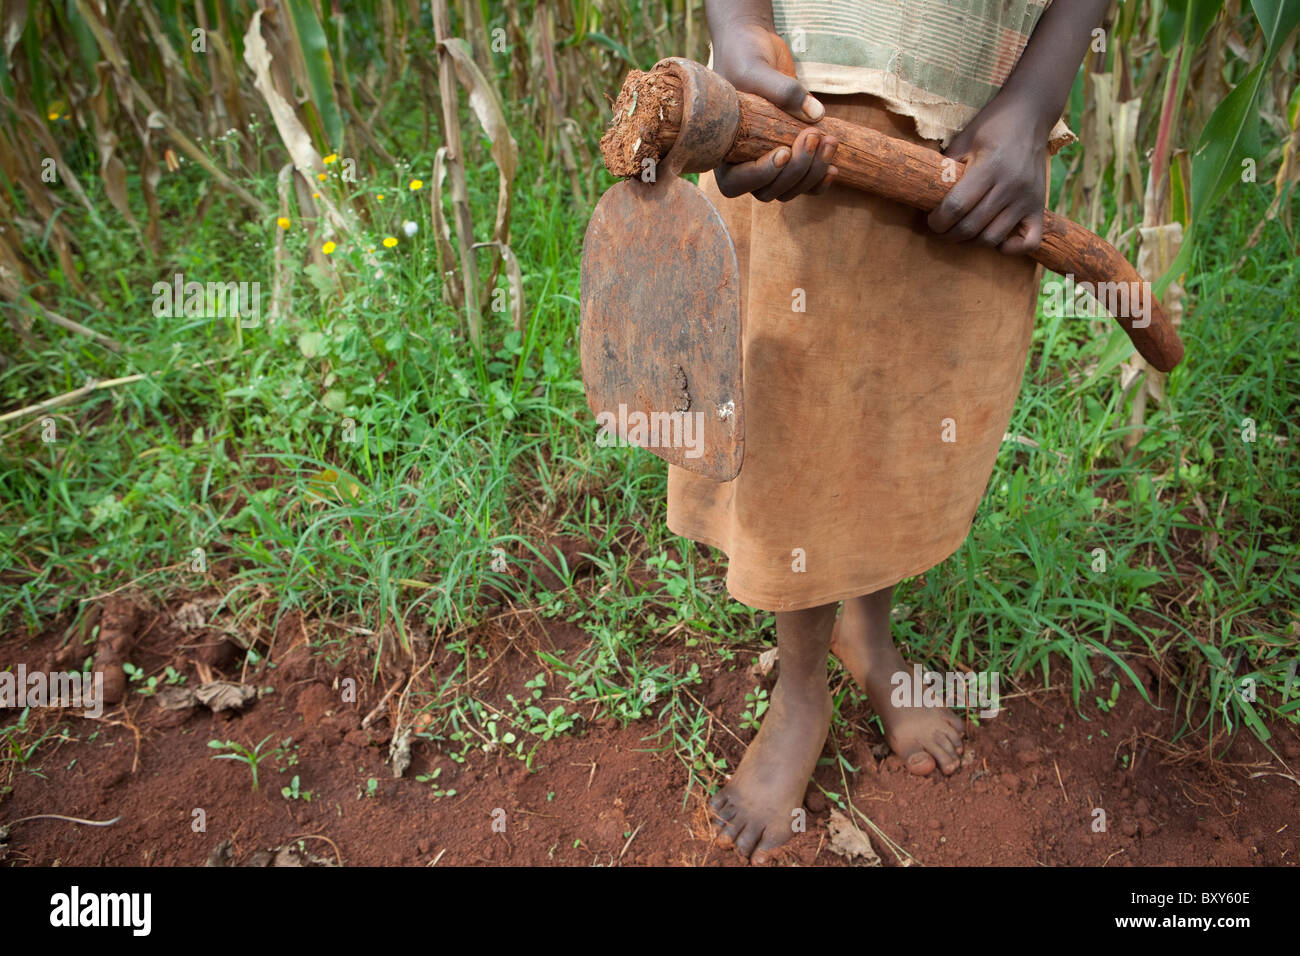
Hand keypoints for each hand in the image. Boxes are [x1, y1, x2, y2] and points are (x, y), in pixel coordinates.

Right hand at [710, 20, 837, 201]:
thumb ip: (782, 90)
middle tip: (813, 135)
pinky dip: (818, 181)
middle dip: (796, 170)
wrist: (754, 44)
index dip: (761, 175)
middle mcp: (742, 162)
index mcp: (723, 149)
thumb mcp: (757, 69)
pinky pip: (802, 184)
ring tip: (830, 141)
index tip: (784, 151)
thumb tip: (816, 114)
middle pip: (768, 191)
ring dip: (812, 173)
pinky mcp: (789, 156)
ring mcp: (767, 162)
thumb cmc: (743, 55)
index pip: (736, 183)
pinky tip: (834, 167)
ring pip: (788, 190)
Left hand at [926, 95, 1046, 254]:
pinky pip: (1029, 241)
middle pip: (971, 227)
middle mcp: (1011, 186)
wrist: (1030, 114)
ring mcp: (1027, 198)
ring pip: (993, 238)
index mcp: (990, 167)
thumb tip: (925, 195)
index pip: (957, 206)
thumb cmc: (992, 126)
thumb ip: (947, 167)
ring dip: (971, 241)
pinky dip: (1010, 248)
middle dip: (948, 234)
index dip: (938, 220)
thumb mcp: (964, 139)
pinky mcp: (1039, 206)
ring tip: (961, 232)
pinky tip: (995, 240)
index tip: (932, 220)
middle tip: (941, 229)